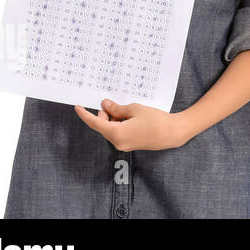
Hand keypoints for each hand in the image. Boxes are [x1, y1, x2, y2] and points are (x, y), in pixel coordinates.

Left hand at [75, 99, 191, 150]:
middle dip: (104, 115)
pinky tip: (129, 117)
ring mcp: (124, 145)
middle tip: (110, 104)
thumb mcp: (135, 109)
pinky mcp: (130, 144)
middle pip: (103, 127)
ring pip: (111, 130)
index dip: (85, 115)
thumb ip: (117, 109)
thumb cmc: (156, 120)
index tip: (77, 107)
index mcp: (116, 133)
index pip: (95, 123)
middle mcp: (118, 142)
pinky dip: (119, 125)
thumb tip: (105, 105)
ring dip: (113, 120)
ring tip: (125, 109)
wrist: (172, 133)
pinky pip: (119, 134)